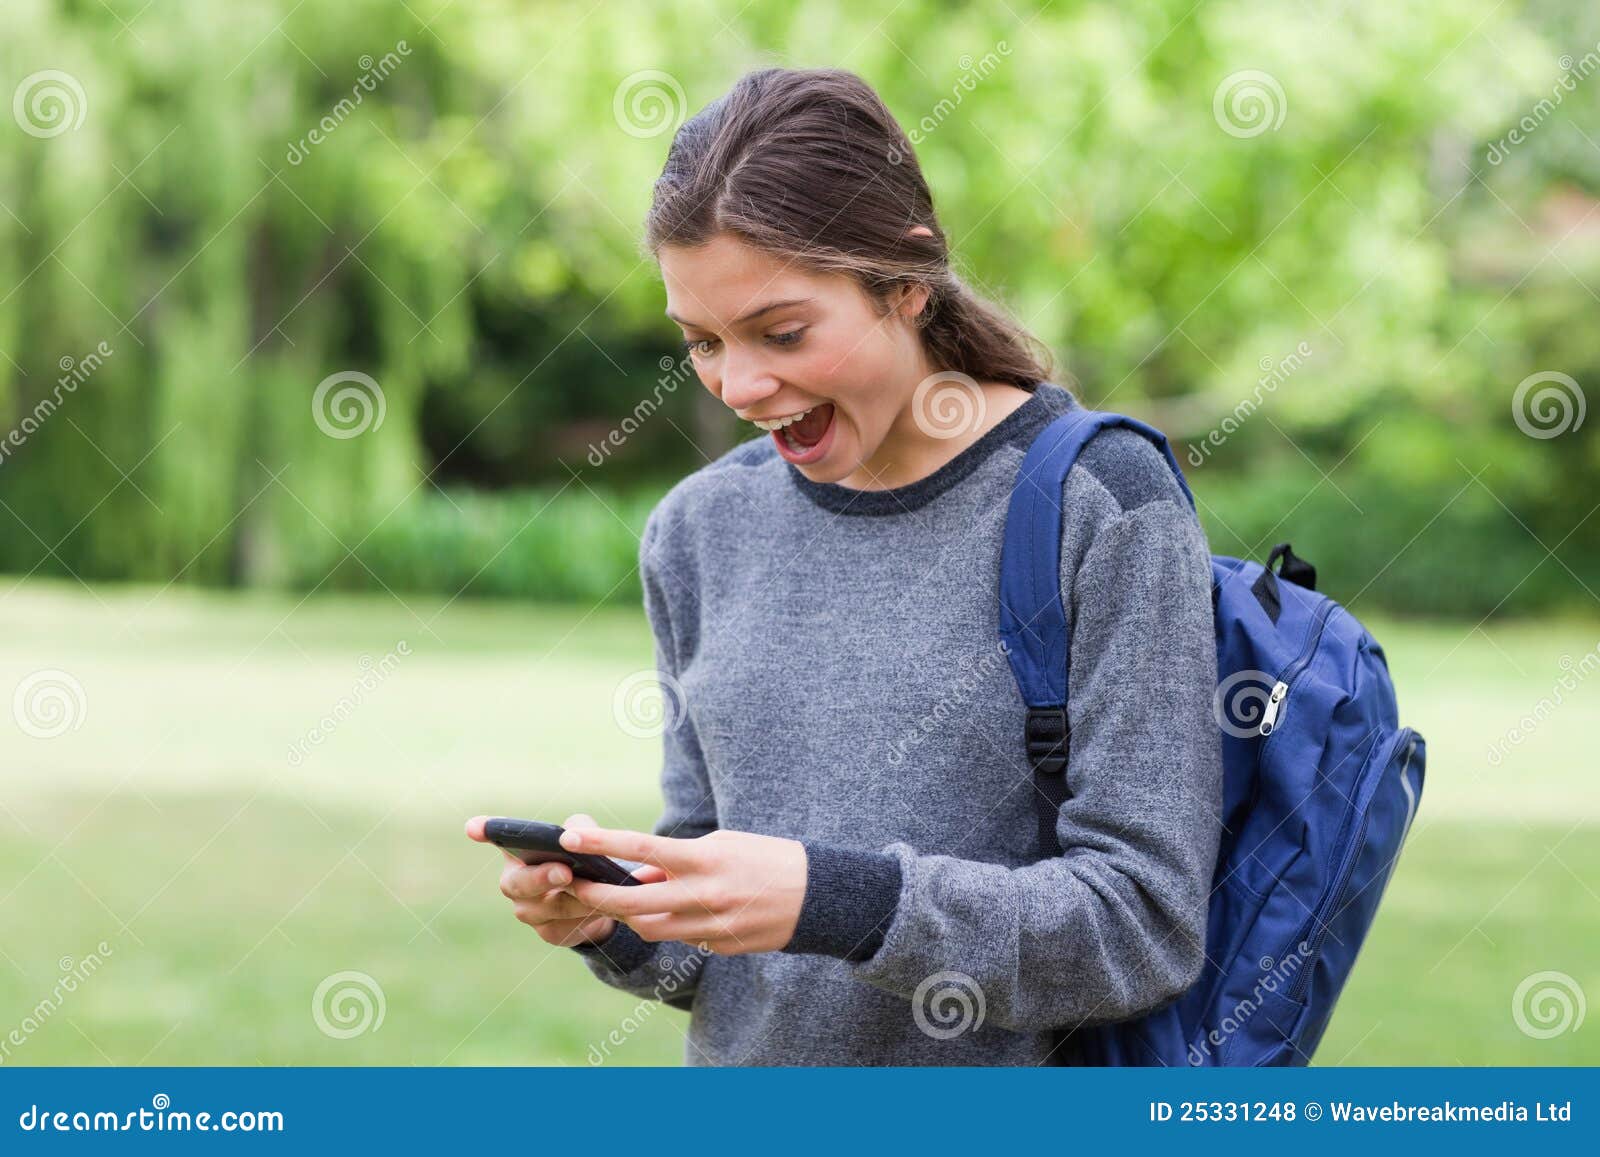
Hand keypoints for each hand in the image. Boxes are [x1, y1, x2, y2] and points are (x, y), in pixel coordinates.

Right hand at [464, 813, 667, 948]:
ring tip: (599, 889)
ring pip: (551, 908)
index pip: (498, 838)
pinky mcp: (550, 933)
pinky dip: (587, 917)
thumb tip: (572, 835)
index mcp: (518, 852)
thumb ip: (579, 829)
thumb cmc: (583, 858)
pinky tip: (603, 908)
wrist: (600, 898)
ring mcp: (529, 912)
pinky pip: (567, 927)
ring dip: (577, 898)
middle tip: (565, 871)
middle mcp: (514, 883)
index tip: (473, 827)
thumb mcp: (584, 837)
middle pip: (519, 883)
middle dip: (543, 878)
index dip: (486, 831)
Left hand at [558, 825, 807, 955]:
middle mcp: (704, 896)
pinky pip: (681, 938)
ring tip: (628, 898)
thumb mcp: (721, 846)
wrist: (816, 896)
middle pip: (633, 903)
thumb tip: (638, 877)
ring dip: (632, 914)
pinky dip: (671, 924)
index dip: (602, 843)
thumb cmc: (765, 858)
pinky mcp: (718, 947)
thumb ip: (676, 864)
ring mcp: (711, 927)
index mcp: (705, 860)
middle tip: (575, 887)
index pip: (642, 850)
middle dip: (596, 896)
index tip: (570, 836)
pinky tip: (682, 911)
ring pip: (650, 928)